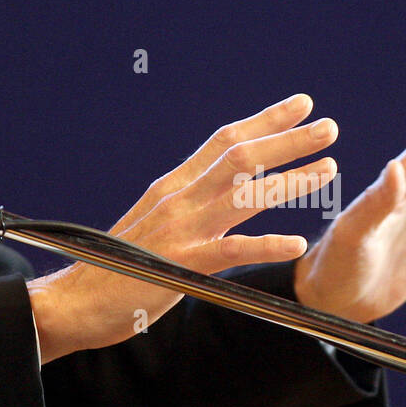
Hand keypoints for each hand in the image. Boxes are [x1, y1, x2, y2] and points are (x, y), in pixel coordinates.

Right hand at [29, 93, 337, 363]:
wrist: (75, 301)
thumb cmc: (115, 266)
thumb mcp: (153, 224)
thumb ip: (184, 206)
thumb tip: (216, 191)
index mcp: (173, 186)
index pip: (224, 141)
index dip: (265, 121)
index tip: (301, 106)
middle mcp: (178, 198)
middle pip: (240, 156)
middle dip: (288, 139)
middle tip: (330, 126)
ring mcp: (180, 229)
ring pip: (244, 194)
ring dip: (290, 180)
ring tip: (329, 170)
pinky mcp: (181, 264)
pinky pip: (232, 250)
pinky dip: (266, 244)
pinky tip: (297, 243)